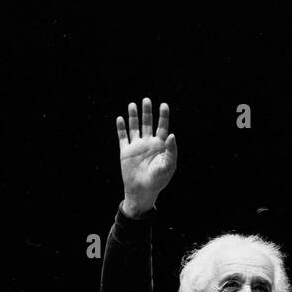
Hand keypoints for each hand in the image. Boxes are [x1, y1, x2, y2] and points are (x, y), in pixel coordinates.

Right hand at [117, 98, 176, 216]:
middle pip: (147, 123)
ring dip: (133, 116)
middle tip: (147, 100)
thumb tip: (171, 135)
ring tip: (132, 105)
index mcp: (160, 146)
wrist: (142, 191)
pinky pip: (123, 137)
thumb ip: (171, 150)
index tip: (164, 105)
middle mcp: (148, 143)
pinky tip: (120, 119)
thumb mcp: (168, 166)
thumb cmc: (158, 180)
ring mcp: (136, 146)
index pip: (162, 127)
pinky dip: (121, 128)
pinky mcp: (125, 152)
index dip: (163, 116)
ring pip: (134, 127)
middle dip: (147, 112)